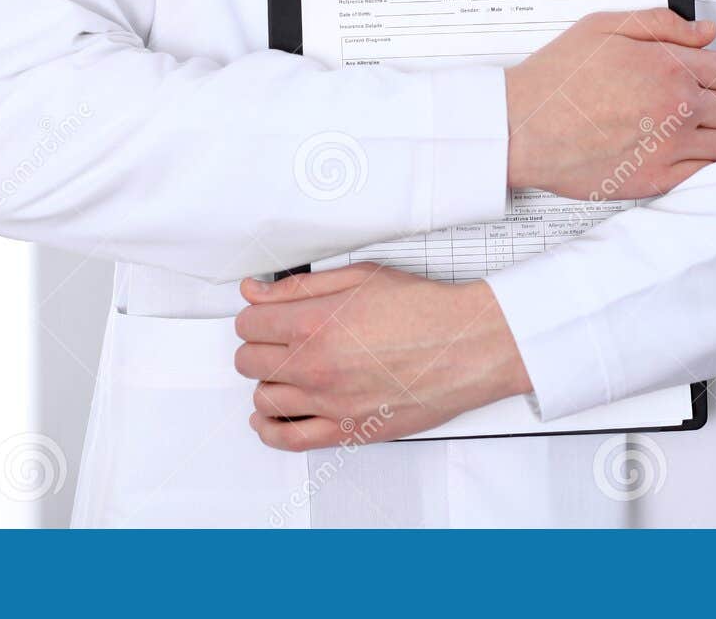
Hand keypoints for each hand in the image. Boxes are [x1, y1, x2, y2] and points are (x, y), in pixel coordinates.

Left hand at [235, 265, 530, 450]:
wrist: (466, 345)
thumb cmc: (424, 311)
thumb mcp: (360, 278)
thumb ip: (300, 286)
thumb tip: (257, 291)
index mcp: (315, 323)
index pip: (249, 324)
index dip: (256, 316)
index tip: (266, 317)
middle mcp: (315, 366)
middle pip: (248, 361)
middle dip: (260, 347)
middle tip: (279, 340)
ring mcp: (328, 402)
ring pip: (263, 398)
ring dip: (268, 383)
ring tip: (286, 372)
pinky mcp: (346, 430)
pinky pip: (287, 439)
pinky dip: (269, 429)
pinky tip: (270, 416)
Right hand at [504, 7, 715, 199]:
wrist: (522, 127)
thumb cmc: (555, 80)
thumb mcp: (603, 27)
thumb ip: (660, 24)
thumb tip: (703, 32)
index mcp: (668, 67)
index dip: (713, 71)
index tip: (700, 76)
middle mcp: (676, 107)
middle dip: (713, 101)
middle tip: (688, 101)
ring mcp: (669, 147)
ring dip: (711, 133)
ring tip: (686, 129)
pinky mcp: (656, 178)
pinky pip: (704, 173)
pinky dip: (700, 163)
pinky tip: (681, 153)